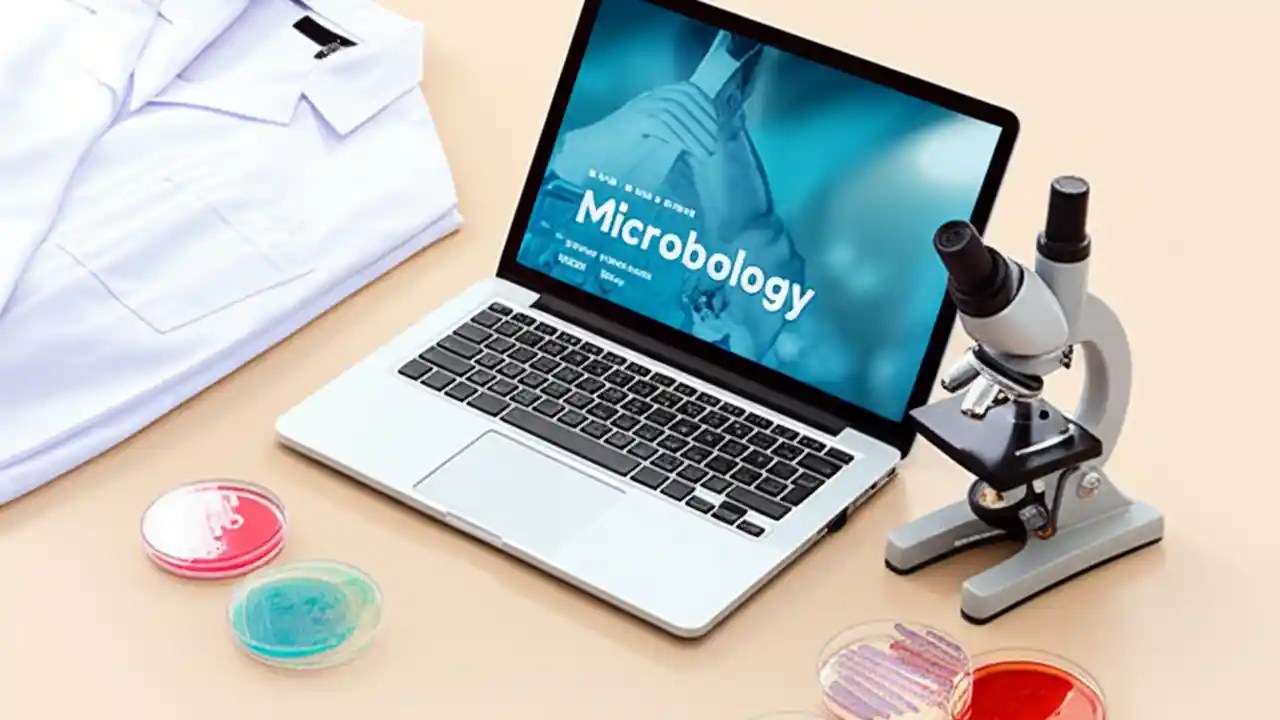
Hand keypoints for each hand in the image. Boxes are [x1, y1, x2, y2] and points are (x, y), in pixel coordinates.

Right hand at [550, 82, 718, 188]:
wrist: (595, 148)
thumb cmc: (624, 145)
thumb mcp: (652, 131)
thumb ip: (672, 128)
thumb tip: (700, 137)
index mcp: (654, 95)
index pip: (687, 90)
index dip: (705, 104)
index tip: (715, 124)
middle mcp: (650, 97)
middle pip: (686, 102)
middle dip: (704, 123)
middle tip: (713, 144)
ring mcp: (643, 107)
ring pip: (678, 115)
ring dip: (696, 135)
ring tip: (706, 154)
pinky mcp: (638, 121)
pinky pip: (667, 126)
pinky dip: (683, 139)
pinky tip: (691, 151)